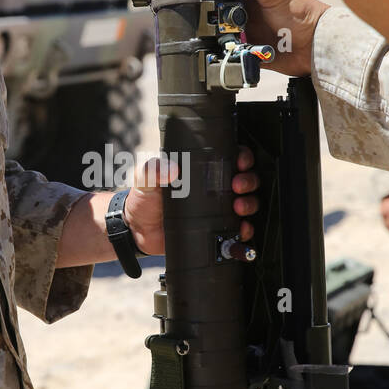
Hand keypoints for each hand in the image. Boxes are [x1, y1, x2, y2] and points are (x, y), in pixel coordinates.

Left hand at [123, 146, 259, 255]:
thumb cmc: (143, 199)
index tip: (240, 162)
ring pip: (247, 203)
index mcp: (201, 170)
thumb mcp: (145, 179)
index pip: (230, 157)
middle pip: (245, 179)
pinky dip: (245, 230)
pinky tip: (241, 230)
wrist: (138, 231)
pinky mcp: (218, 230)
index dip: (242, 157)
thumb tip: (171, 169)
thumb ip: (153, 169)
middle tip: (238, 185)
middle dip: (248, 180)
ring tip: (238, 207)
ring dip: (250, 203)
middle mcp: (214, 189)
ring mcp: (218, 210)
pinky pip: (239, 230)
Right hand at [215, 0, 329, 75]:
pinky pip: (232, 55)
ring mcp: (246, 34)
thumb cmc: (300, 12)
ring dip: (220, 39)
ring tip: (226, 38)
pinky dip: (229, 55)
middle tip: (212, 22)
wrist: (316, 45)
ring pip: (222, 36)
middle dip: (212, 20)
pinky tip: (232, 52)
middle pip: (217, 15)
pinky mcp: (249, 53)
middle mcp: (244, 14)